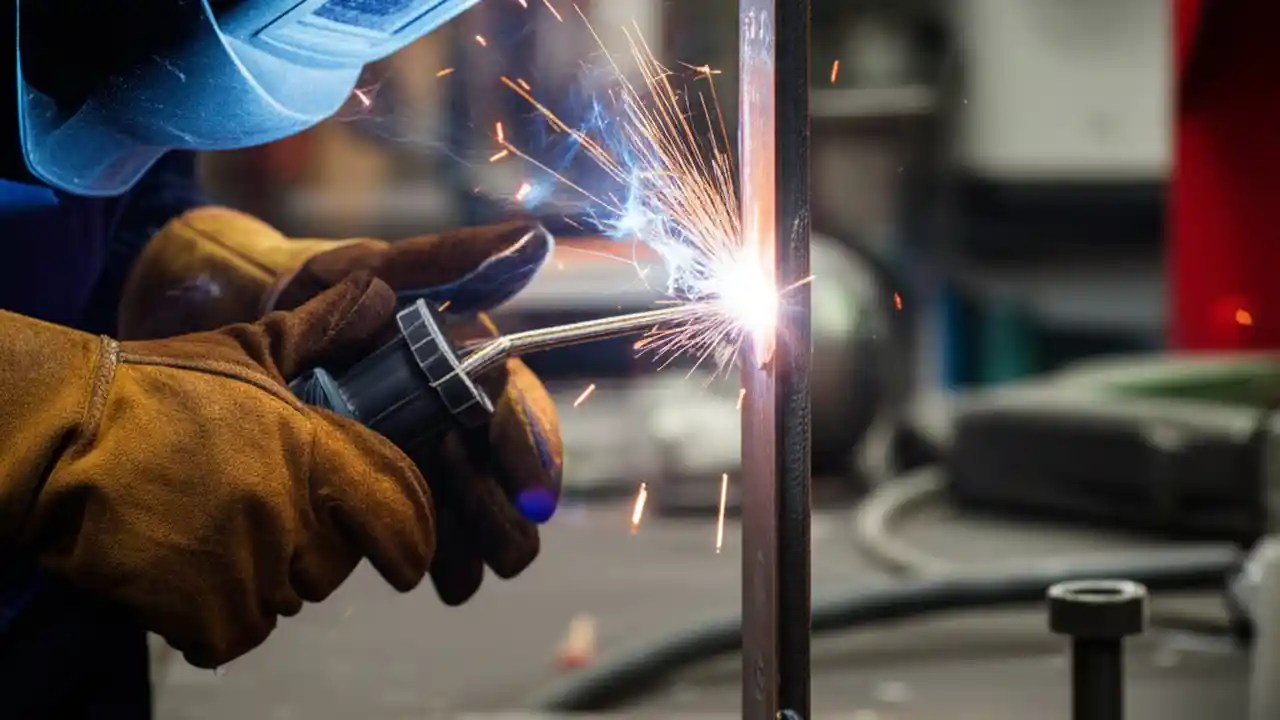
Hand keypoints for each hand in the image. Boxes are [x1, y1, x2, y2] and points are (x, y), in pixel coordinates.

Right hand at [0, 274, 432, 666]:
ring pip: (284, 599)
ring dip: (260, 584)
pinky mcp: (201, 604)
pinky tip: (189, 582)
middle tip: (263, 523)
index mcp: (312, 446)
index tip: (406, 561)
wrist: (64, 434)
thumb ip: (318, 333)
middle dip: (311, 552)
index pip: (397, 504)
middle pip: (336, 563)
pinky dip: (217, 621)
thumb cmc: (155, 389)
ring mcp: (248, 560)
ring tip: (214, 542)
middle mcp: (290, 507)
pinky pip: (234, 633)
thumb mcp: (244, 349)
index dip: (411, 537)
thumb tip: (378, 290)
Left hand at [269, 214, 564, 604]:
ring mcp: (415, 454)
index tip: (536, 496)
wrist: (244, 321)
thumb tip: (534, 241)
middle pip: (497, 475)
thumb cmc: (321, 289)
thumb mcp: (381, 268)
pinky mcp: (376, 484)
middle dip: (505, 517)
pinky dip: (430, 554)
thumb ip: (452, 260)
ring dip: (472, 546)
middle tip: (507, 552)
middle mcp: (449, 415)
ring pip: (462, 510)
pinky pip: (414, 527)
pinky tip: (431, 579)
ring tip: (462, 578)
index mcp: (463, 369)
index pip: (513, 415)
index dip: (529, 456)